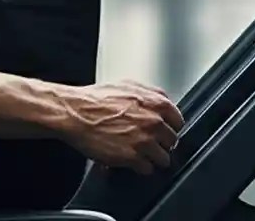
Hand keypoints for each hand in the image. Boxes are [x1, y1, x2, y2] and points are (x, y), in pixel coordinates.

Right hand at [62, 80, 184, 174]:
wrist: (77, 113)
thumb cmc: (96, 99)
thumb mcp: (128, 85)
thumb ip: (150, 93)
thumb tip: (162, 100)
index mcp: (157, 103)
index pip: (178, 121)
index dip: (169, 127)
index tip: (164, 132)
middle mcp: (154, 122)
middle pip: (172, 141)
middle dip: (162, 144)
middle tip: (150, 144)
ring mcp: (144, 141)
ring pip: (163, 158)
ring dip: (154, 158)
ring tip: (143, 156)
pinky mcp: (131, 157)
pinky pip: (147, 169)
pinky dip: (141, 168)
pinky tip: (132, 162)